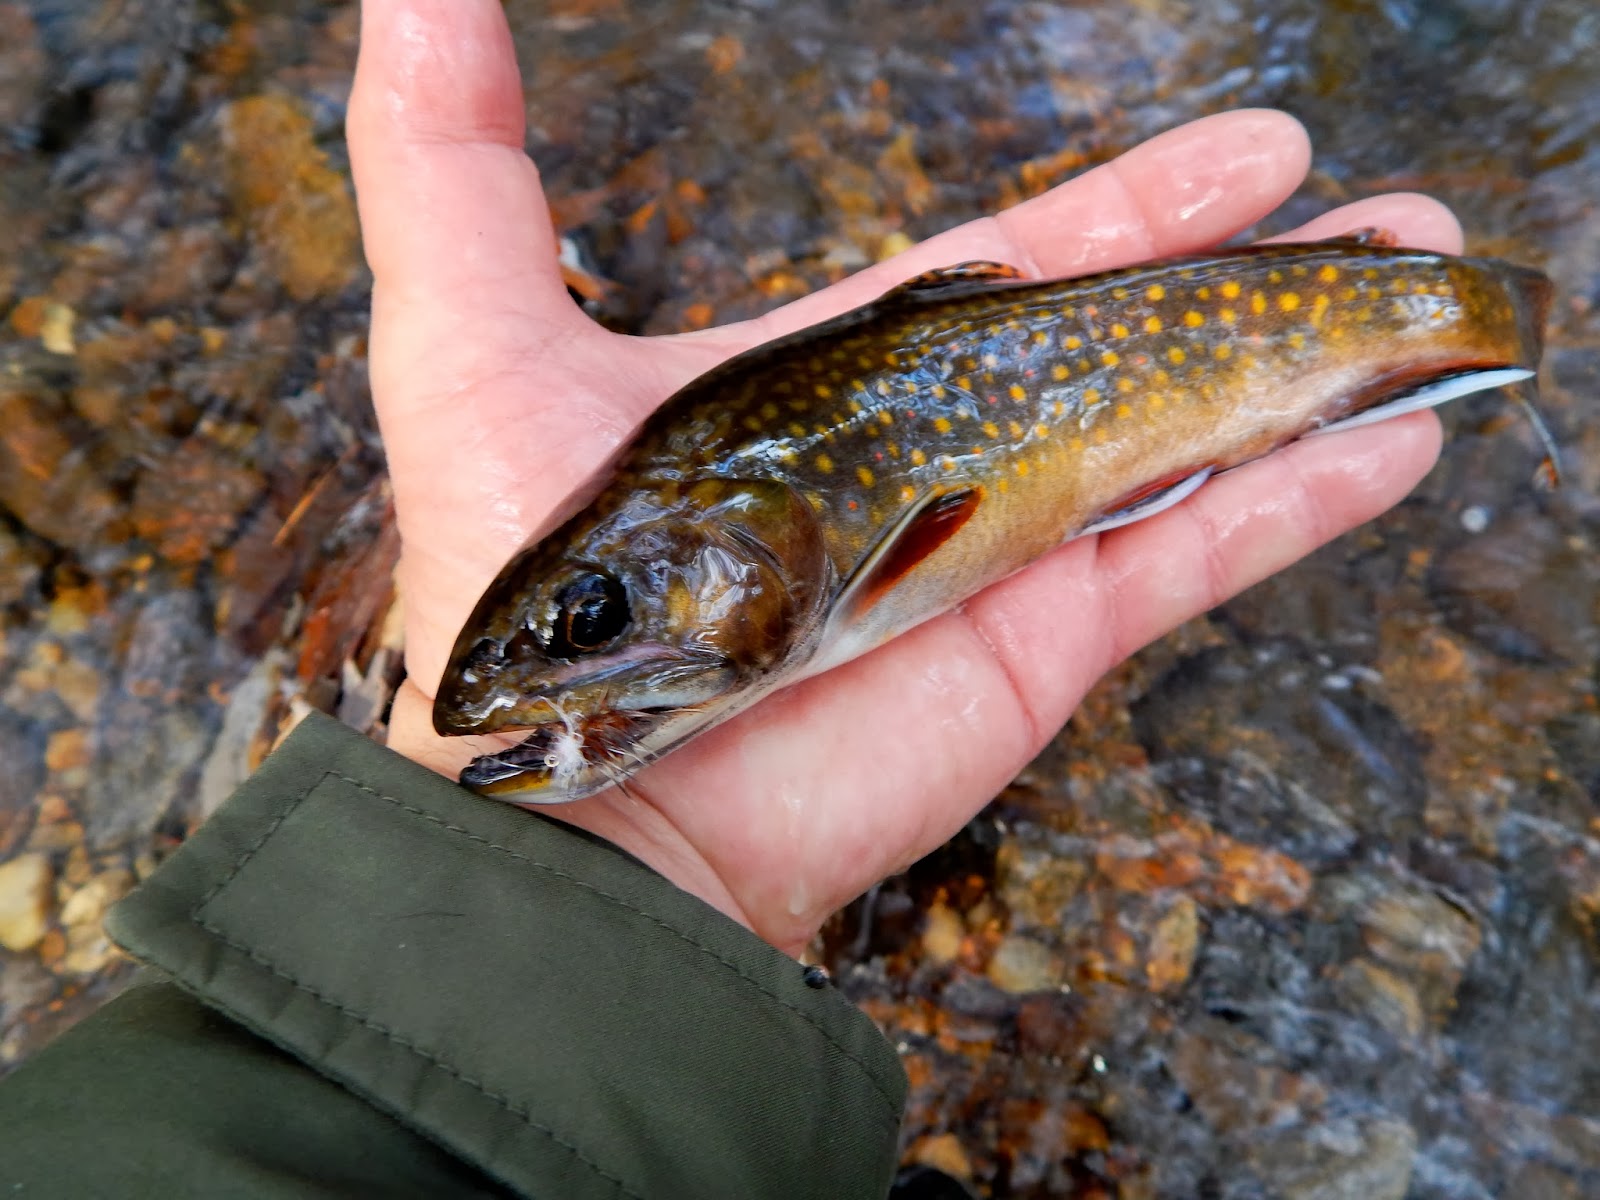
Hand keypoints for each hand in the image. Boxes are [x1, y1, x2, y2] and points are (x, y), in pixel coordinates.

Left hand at [348, 0, 1458, 956]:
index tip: (1243, 153)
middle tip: (1360, 206)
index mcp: (845, 382)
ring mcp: (1003, 549)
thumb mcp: (467, 330)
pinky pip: (1202, 554)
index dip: (1125, 210)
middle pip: (1123, 341)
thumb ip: (451, 156)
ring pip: (1186, 435)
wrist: (590, 800)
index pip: (1009, 271)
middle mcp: (937, 458)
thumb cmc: (522, 572)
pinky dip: (1301, 496)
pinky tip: (1405, 436)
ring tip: (1426, 291)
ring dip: (1305, 364)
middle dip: (1243, 272)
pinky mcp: (1048, 642)